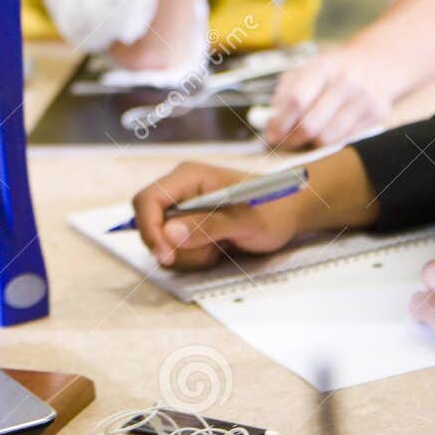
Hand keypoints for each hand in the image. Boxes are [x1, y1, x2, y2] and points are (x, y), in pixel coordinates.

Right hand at [132, 161, 306, 268]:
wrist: (287, 214)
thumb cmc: (271, 211)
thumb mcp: (245, 221)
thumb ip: (207, 226)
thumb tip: (169, 234)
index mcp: (188, 177)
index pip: (147, 200)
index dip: (150, 229)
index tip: (167, 256)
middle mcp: (180, 190)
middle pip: (151, 224)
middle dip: (175, 247)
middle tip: (210, 252)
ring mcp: (182, 209)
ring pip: (163, 242)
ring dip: (190, 255)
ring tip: (221, 247)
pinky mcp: (187, 226)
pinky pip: (176, 250)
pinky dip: (195, 258)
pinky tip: (219, 249)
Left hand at [264, 46, 392, 149]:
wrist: (376, 63)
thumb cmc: (334, 70)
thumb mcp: (306, 68)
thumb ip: (286, 91)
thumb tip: (272, 121)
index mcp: (323, 67)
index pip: (296, 100)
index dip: (280, 122)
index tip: (271, 134)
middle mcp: (346, 81)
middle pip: (310, 124)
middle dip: (292, 139)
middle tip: (284, 142)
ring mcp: (364, 99)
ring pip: (328, 138)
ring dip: (310, 144)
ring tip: (304, 138)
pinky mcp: (377, 114)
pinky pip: (345, 140)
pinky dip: (330, 142)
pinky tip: (325, 132)